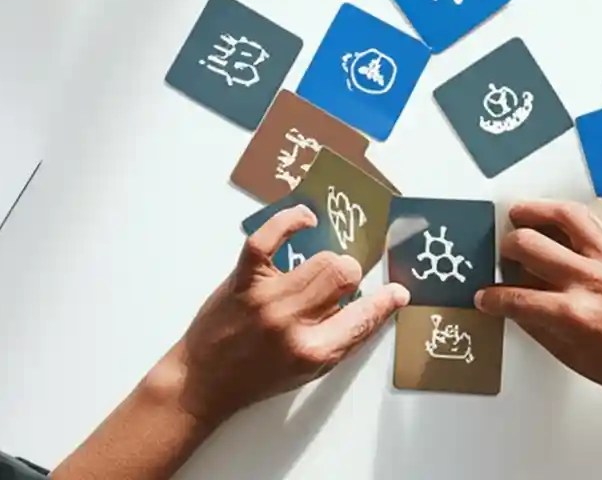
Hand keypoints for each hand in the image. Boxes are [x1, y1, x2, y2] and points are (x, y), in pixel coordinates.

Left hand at [157, 205, 408, 425]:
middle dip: (350, 275)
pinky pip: (268, 238)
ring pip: (320, 259)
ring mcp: (266, 298)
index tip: (398, 291)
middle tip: (341, 283)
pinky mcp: (243, 279)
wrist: (204, 381)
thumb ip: (344, 339)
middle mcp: (292, 324)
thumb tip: (375, 306)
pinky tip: (306, 220)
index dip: (387, 301)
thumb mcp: (310, 371)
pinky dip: (290, 221)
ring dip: (327, 260)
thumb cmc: (258, 376)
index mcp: (314, 351)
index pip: (364, 318)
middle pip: (343, 276)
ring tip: (319, 268)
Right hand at [474, 199, 601, 404]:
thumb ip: (541, 327)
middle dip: (507, 249)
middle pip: (531, 246)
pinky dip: (567, 214)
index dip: (493, 297)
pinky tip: (555, 217)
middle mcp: (589, 280)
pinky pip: (591, 221)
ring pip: (563, 216)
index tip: (484, 296)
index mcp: (575, 315)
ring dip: (533, 212)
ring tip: (517, 214)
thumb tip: (517, 306)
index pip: (517, 298)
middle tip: (503, 255)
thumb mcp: (575, 358)